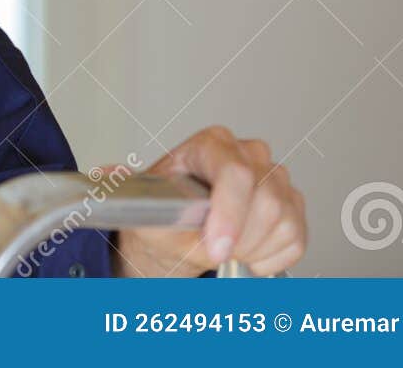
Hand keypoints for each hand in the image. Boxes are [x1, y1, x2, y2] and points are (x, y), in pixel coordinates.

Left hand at [110, 126, 306, 276]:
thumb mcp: (145, 208)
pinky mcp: (293, 204)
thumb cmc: (163, 213)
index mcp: (210, 143)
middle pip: (265, 200)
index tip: (215, 248)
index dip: (229, 214)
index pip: (234, 172)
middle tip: (211, 250)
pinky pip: (295, 239)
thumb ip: (138, 195)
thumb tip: (107, 174)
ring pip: (283, 221)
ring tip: (224, 247)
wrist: (179, 230)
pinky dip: (269, 258)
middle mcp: (248, 152)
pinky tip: (245, 252)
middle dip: (238, 239)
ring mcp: (276, 176)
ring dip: (252, 249)